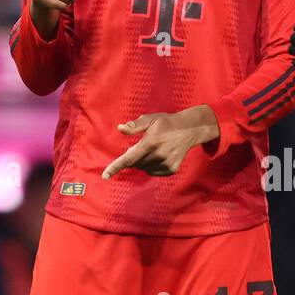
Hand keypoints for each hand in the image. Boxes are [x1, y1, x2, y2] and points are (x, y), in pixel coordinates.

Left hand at [102, 105, 218, 178]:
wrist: (190, 130)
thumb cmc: (167, 123)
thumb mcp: (150, 119)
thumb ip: (135, 125)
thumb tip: (120, 128)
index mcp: (150, 142)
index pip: (129, 158)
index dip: (115, 167)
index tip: (105, 175)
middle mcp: (158, 155)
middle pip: (135, 164)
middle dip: (133, 156)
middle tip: (142, 145)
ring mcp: (166, 163)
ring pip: (144, 168)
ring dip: (142, 161)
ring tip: (152, 149)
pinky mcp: (171, 169)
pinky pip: (153, 172)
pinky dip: (151, 165)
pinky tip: (159, 155)